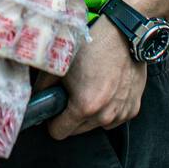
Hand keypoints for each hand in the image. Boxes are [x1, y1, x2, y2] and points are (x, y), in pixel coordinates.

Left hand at [45, 17, 147, 140]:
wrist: (124, 35)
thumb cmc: (92, 46)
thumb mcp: (61, 64)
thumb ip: (43, 86)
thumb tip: (35, 99)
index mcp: (84, 107)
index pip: (59, 133)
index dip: (52, 121)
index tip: (55, 109)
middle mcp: (104, 116)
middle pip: (77, 130)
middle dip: (72, 116)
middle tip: (73, 93)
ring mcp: (121, 114)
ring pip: (97, 125)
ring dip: (92, 113)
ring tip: (92, 87)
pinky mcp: (133, 109)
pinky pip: (114, 118)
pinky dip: (109, 108)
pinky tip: (108, 88)